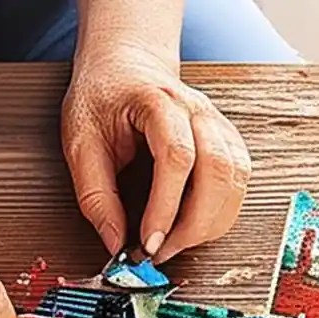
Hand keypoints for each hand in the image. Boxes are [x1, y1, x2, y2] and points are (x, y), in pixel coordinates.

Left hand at [62, 44, 251, 262]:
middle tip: (162, 251)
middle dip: (194, 224)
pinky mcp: (226, 141)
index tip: (149, 242)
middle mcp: (197, 111)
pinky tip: (194, 224)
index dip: (166, 206)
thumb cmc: (101, 96)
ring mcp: (217, 124)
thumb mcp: (79, 141)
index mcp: (158, 101)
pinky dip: (220, 211)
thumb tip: (114, 243)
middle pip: (218, 171)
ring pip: (235, 180)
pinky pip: (238, 182)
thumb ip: (96, 194)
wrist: (125, 64)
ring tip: (175, 242)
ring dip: (210, 222)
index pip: (177, 157)